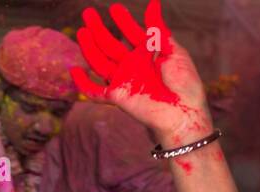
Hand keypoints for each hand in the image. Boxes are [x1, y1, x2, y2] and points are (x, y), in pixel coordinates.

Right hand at [71, 1, 210, 143]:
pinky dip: (83, 83)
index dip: (124, 21)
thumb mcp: (173, 50)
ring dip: (89, 48)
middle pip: (110, 46)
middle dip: (99, 30)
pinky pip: (95, 91)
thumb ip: (158, 29)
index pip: (131, 34)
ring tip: (82, 31)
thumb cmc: (184, 84)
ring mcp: (124, 81)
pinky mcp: (117, 96)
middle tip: (88, 13)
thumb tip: (153, 3)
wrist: (184, 112)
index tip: (115, 8)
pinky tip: (74, 71)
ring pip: (100, 63)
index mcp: (148, 56)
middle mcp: (133, 67)